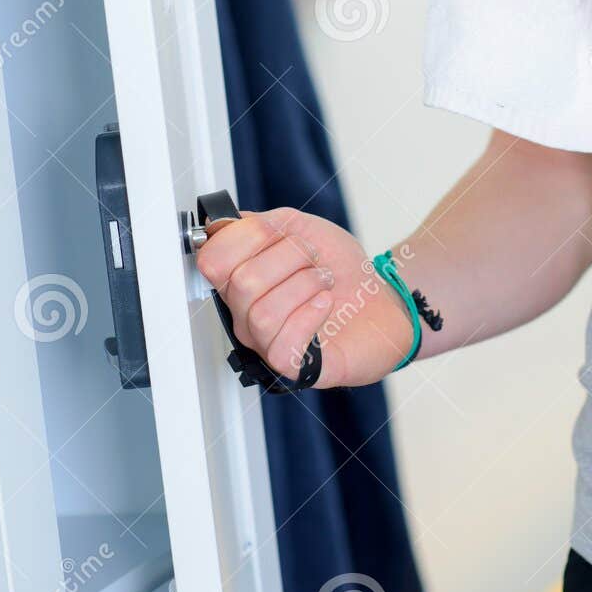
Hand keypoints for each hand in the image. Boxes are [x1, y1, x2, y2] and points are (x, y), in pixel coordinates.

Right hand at [194, 206, 414, 387]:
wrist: (380, 296)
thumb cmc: (339, 267)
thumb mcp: (301, 228)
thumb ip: (260, 224)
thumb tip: (223, 225)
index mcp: (240, 280)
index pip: (211, 261)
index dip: (247, 237)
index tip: (278, 232)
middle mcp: (245, 315)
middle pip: (241, 284)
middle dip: (289, 257)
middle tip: (313, 259)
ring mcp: (267, 343)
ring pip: (262, 314)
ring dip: (305, 285)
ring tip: (325, 281)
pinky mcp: (294, 367)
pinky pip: (282, 345)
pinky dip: (311, 314)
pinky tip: (325, 305)